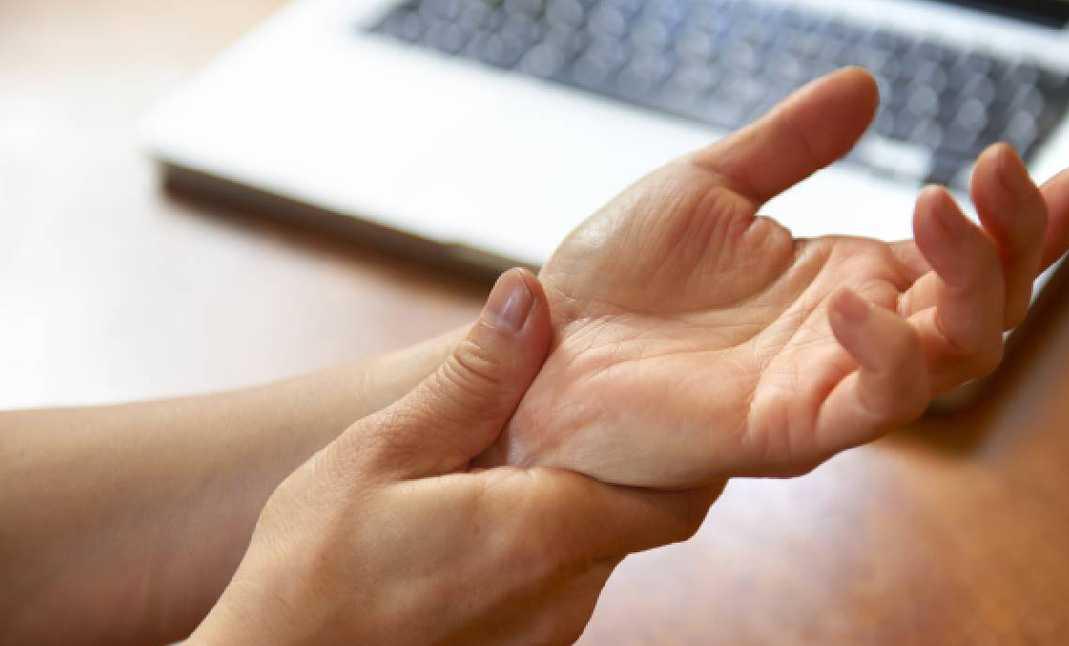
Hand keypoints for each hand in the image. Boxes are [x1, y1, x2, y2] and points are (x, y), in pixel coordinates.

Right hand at [190, 270, 715, 645]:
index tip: (655, 399)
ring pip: (599, 551)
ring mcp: (545, 634)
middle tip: (573, 410)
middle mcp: (566, 595)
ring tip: (516, 459)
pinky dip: (545, 543)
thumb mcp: (381, 454)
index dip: (684, 447)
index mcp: (546, 533)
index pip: (681, 494)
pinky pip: (559, 585)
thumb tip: (529, 297)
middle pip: (640, 518)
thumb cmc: (312, 569)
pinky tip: (487, 515)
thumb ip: (471, 381)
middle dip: (619, 463)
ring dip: (575, 502)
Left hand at [479, 68, 1068, 487]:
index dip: (1026, 223)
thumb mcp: (707, 186)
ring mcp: (825, 385)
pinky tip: (856, 298)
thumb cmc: (619, 279)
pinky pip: (872, 404)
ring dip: (971, 282)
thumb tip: (864, 87)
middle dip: (1014, 240)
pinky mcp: (787, 429)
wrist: (545, 346)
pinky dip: (889, 354)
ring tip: (938, 204)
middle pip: (985, 307)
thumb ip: (788, 145)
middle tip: (993, 166)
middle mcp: (852, 337)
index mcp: (847, 280)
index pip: (968, 259)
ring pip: (954, 357)